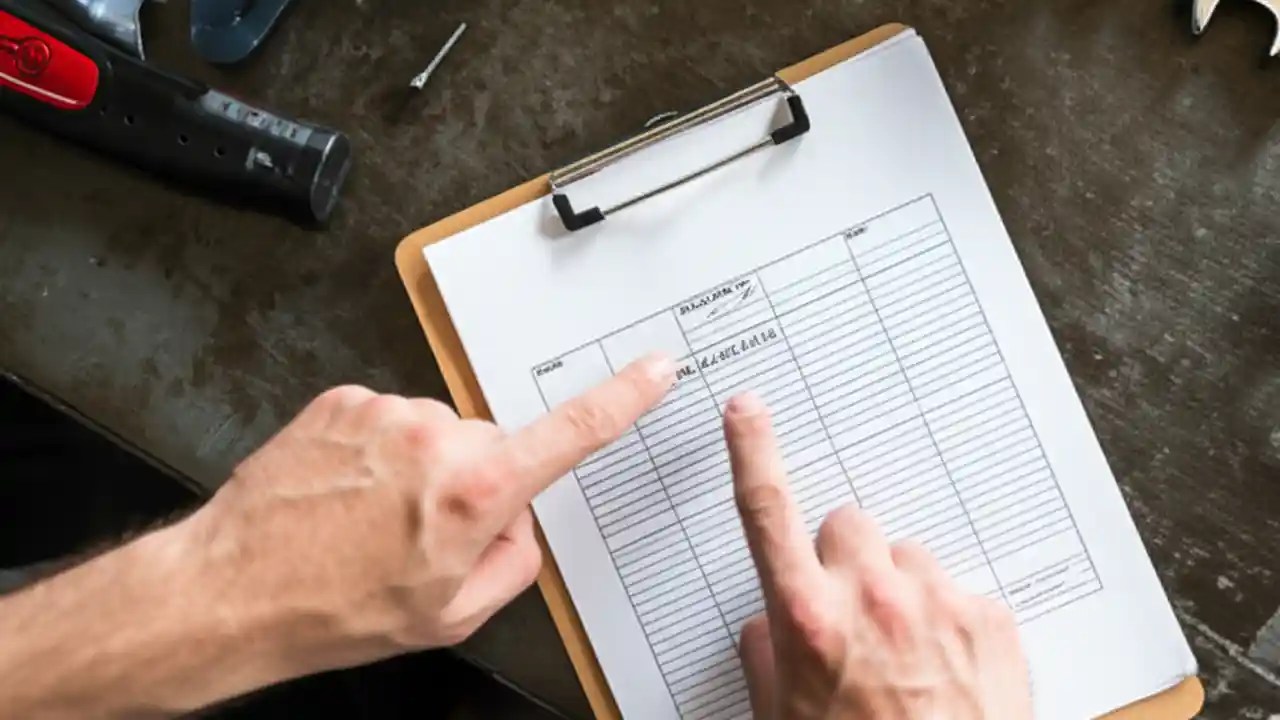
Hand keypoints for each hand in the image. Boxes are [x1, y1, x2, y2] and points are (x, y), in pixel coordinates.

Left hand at [180, 353, 674, 677]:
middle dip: (474, 483)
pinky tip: (346, 495)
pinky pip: (388, 420)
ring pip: (436, 433)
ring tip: (369, 519)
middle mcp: (436, 438)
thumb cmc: (335, 609)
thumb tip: (519, 525)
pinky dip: (378, 453)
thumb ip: (514, 563)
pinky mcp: (344, 399)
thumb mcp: (452, 614)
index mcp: (476, 492)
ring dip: (418, 469)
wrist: (234, 589)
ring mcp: (386, 411)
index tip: (653, 369)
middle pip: (491, 446)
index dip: (622, 398)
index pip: (572, 434)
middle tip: (421, 534)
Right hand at [723, 393, 1031, 719]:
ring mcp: (936, 602)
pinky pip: (958, 592)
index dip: (750, 451)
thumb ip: (768, 656)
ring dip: (900, 589)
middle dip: (844, 555)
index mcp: (807, 617)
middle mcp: (871, 596)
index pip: (765, 512)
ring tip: (906, 656)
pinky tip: (946, 670)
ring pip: (907, 556)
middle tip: (850, 610)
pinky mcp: (989, 617)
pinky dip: (949, 619)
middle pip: (848, 523)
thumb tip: (771, 623)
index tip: (745, 410)